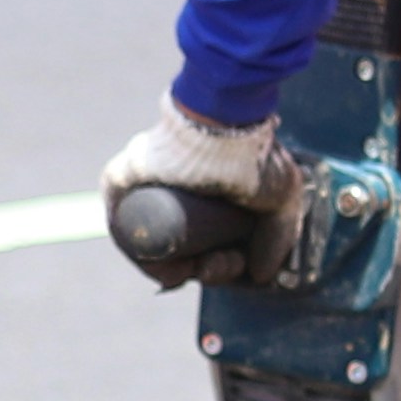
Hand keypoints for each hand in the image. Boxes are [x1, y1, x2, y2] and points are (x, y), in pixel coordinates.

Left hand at [98, 103, 289, 287]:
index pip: (209, 245)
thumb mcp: (281, 197)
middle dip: (210, 270)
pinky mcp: (118, 187)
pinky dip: (148, 260)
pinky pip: (126, 235)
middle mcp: (175, 196)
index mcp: (207, 196)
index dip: (225, 265)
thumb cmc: (250, 156)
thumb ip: (279, 236)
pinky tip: (174, 269)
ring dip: (182, 272)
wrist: (218, 125)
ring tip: (204, 267)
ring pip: (158, 249)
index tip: (241, 268)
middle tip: (221, 265)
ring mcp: (145, 193)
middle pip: (186, 252)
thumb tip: (261, 274)